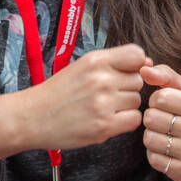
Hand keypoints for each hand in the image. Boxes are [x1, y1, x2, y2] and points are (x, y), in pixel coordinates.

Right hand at [19, 43, 149, 150]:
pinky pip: (134, 120)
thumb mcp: (82, 66)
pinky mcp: (104, 126)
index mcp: (95, 60)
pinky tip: (107, 119)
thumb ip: (114, 62)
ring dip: (125, 106)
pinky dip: (125, 121)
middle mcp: (101, 79)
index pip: (137, 55)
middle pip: (138, 81)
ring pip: (137, 101)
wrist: (31, 117)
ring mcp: (103, 103)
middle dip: (127, 88)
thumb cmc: (58, 92)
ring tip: (102, 107)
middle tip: (105, 95)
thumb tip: (149, 63)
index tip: (125, 74)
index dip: (136, 65)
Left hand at [140, 62, 180, 180]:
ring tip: (165, 135)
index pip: (160, 97)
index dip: (157, 100)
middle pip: (151, 118)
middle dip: (152, 118)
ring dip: (152, 136)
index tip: (165, 105)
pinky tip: (167, 150)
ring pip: (149, 139)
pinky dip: (155, 153)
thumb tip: (144, 69)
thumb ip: (165, 75)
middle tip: (164, 121)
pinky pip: (153, 159)